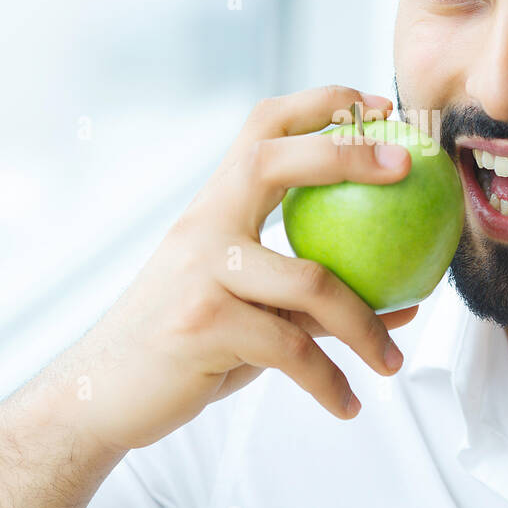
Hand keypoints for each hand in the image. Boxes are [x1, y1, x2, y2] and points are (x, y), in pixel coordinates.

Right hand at [53, 85, 418, 451]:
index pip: (263, 127)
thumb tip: (403, 302)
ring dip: (366, 328)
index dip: (322, 103)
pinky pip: (293, 351)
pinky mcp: (202, 323)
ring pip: (311, 283)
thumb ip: (311, 299)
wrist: (100, 396)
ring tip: (393, 363)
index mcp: (214, 207)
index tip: (379, 104)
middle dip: (346, 152)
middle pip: (276, 161)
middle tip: (407, 169)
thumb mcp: (246, 309)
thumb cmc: (185, 346)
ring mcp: (199, 271)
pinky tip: (348, 404)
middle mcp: (203, 226)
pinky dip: (329, 383)